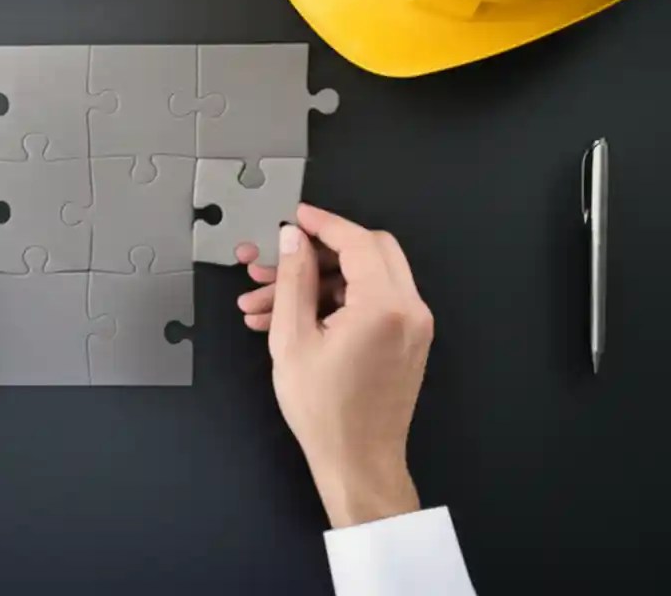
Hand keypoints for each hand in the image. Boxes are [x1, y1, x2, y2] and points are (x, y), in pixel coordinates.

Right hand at [235, 204, 432, 527]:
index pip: (356, 242)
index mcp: (384, 306)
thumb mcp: (292, 340)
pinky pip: (372, 302)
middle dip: (318, 252)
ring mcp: (413, 325)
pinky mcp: (406, 339)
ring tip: (264, 302)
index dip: (321, 224)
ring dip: (317, 282)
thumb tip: (293, 239)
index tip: (294, 217)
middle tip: (279, 260)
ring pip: (365, 278)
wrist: (357, 461)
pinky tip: (289, 319)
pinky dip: (334, 302)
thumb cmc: (325, 412)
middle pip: (368, 251)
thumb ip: (293, 281)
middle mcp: (409, 310)